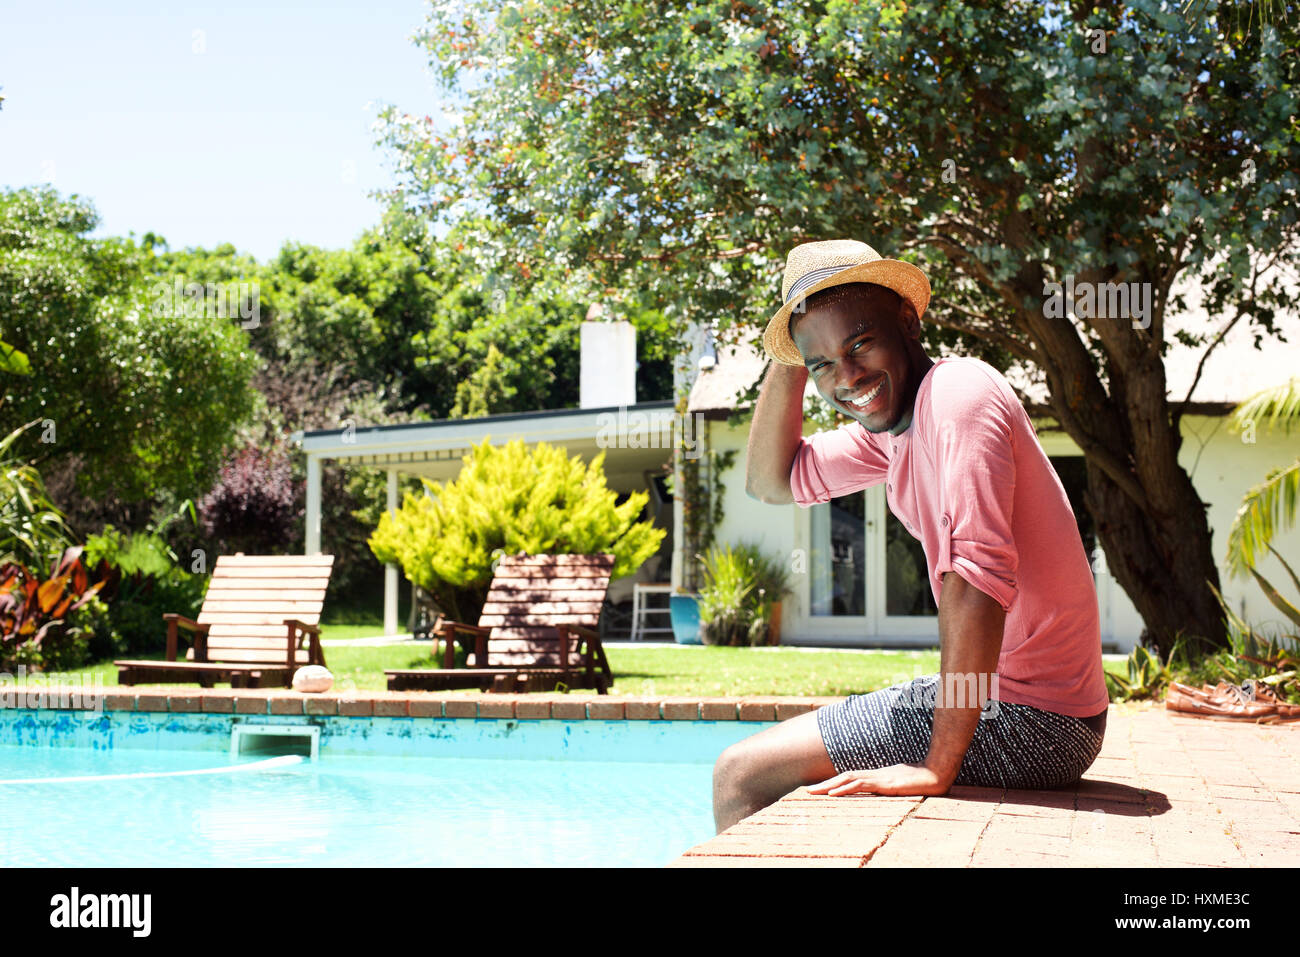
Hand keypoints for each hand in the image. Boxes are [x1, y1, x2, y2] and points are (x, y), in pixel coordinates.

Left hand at [806, 763, 952, 796]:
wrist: (936, 773)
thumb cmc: (920, 778)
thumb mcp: (900, 784)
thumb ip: (889, 787)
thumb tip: (883, 790)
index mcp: (875, 776)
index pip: (849, 778)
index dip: (833, 783)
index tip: (818, 789)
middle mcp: (873, 774)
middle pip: (843, 777)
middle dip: (823, 784)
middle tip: (805, 791)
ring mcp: (878, 777)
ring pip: (847, 779)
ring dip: (828, 786)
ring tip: (812, 793)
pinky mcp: (884, 783)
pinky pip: (860, 785)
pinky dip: (844, 788)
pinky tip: (833, 794)